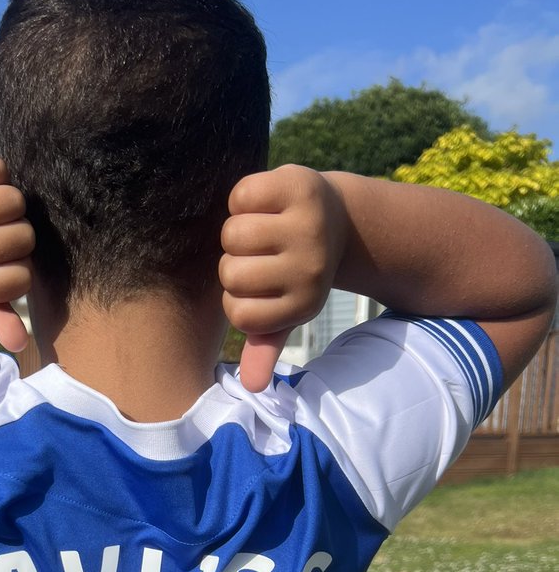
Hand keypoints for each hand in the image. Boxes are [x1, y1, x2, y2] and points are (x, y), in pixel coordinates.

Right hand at [219, 165, 347, 391]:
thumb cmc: (299, 270)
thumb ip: (267, 343)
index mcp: (305, 302)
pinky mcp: (298, 185)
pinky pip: (241, 196)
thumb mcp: (288, 308)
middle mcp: (309, 266)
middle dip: (235, 262)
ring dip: (237, 229)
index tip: (261, 286)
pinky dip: (244, 198)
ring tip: (262, 229)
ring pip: (231, 235)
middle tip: (261, 254)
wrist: (340, 221)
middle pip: (230, 274)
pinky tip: (265, 203)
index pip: (237, 313)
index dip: (237, 298)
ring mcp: (306, 225)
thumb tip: (252, 386)